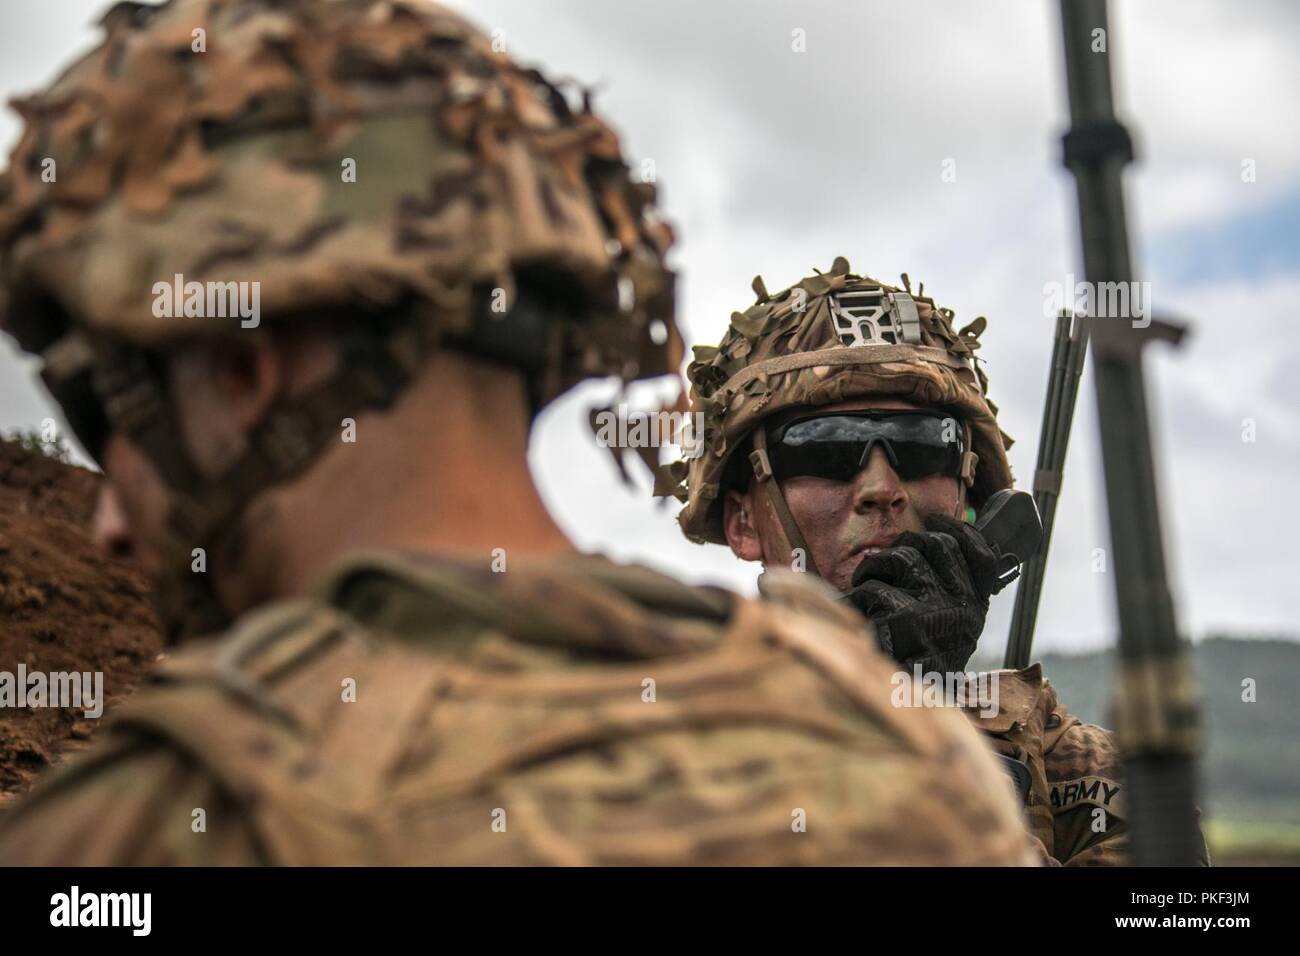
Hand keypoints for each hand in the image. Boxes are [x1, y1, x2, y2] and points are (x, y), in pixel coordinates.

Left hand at [842, 512, 1001, 672]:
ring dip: (877, 567)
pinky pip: (875, 586)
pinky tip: (857, 613)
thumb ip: (945, 594)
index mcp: (975, 609)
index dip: (960, 531)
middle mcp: (964, 608)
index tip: (938, 519)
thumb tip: (933, 545)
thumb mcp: (943, 631)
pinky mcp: (905, 618)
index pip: (983, 557)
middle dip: (907, 544)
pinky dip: (858, 596)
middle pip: (939, 545)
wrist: (898, 709)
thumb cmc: (912, 665)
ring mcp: (937, 611)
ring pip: (904, 558)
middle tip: (888, 561)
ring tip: (866, 586)